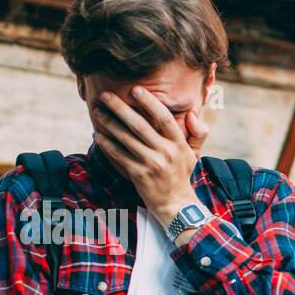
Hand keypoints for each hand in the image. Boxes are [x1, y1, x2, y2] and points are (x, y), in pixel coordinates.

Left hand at [90, 86, 211, 226]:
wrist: (175, 204)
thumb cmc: (181, 175)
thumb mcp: (192, 154)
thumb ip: (196, 133)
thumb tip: (192, 114)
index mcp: (179, 145)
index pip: (164, 118)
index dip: (149, 102)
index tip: (135, 89)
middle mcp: (166, 153)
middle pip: (139, 125)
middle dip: (120, 108)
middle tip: (105, 96)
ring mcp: (152, 164)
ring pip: (125, 139)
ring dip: (109, 123)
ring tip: (97, 112)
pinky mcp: (138, 175)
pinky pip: (118, 155)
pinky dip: (106, 143)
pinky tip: (97, 134)